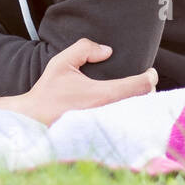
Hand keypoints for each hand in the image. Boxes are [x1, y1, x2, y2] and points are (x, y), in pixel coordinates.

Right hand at [0, 39, 157, 125]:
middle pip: (143, 102)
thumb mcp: (61, 63)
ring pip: (136, 115)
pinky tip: (123, 109)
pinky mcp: (103, 135)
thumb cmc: (48, 91)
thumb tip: (107, 51)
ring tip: (134, 94)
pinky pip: (125, 125)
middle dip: (146, 91)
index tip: (149, 72)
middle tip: (143, 82)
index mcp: (103, 94)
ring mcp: (107, 126)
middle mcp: (109, 112)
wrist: (34, 119)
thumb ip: (84, 49)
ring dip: (138, 104)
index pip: (140, 86)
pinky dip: (129, 116)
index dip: (150, 77)